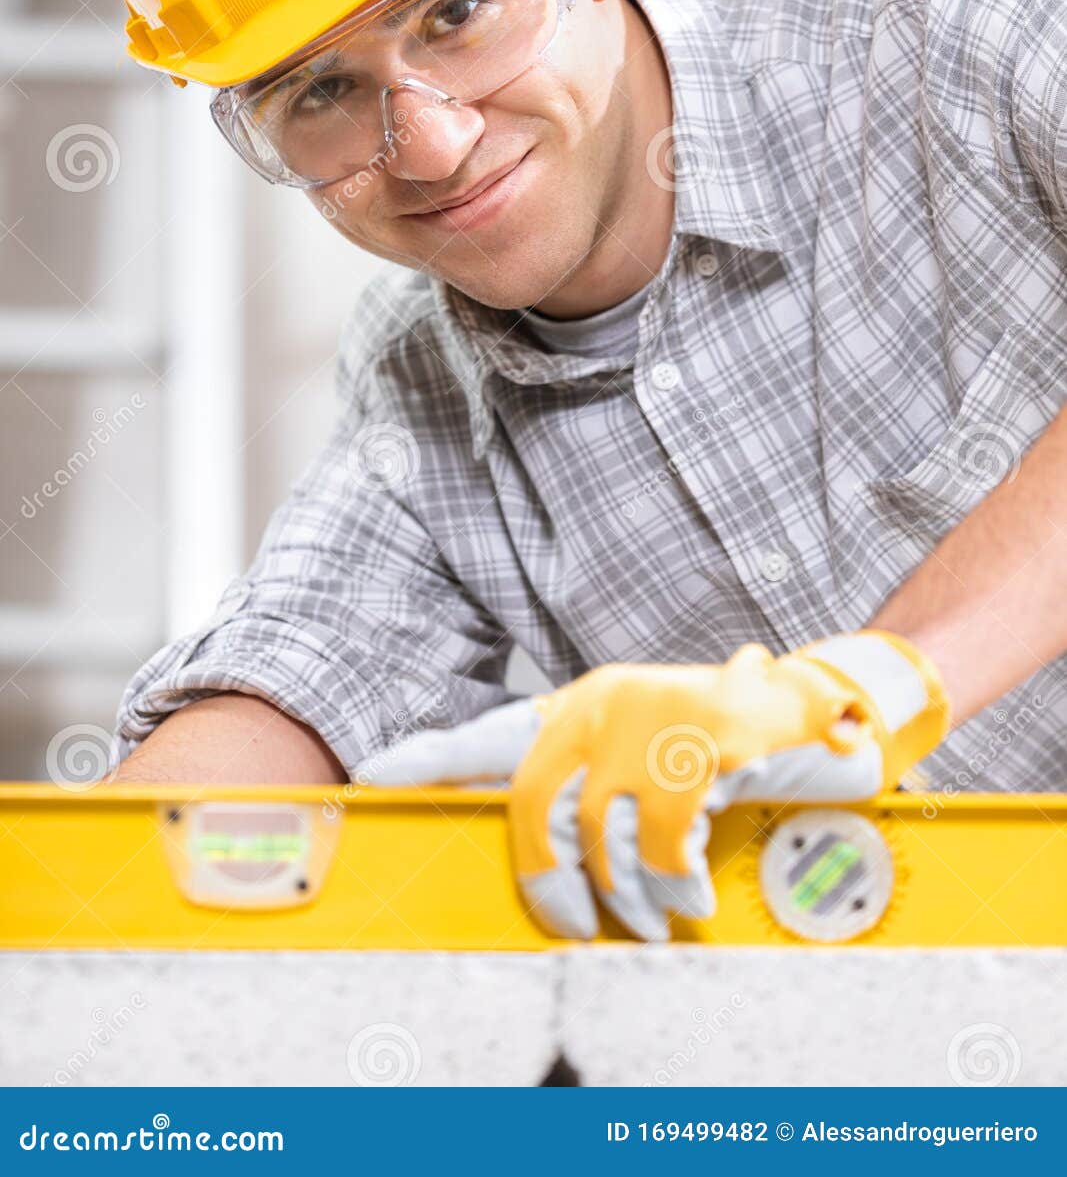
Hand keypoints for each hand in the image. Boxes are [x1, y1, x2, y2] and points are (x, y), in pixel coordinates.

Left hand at [368, 633, 948, 940]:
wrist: (829, 703)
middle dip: (546, 879)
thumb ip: (596, 781)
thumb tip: (549, 846)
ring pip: (600, 836)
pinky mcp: (701, 745)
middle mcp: (605, 702)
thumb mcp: (652, 747)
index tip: (371, 777)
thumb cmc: (730, 740)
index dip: (432, 757)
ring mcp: (651, 720)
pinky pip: (660, 842)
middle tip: (572, 924)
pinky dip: (672, 881)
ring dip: (625, 894)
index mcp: (585, 702)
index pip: (494, 733)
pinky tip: (688, 891)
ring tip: (653, 917)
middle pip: (534, 805)